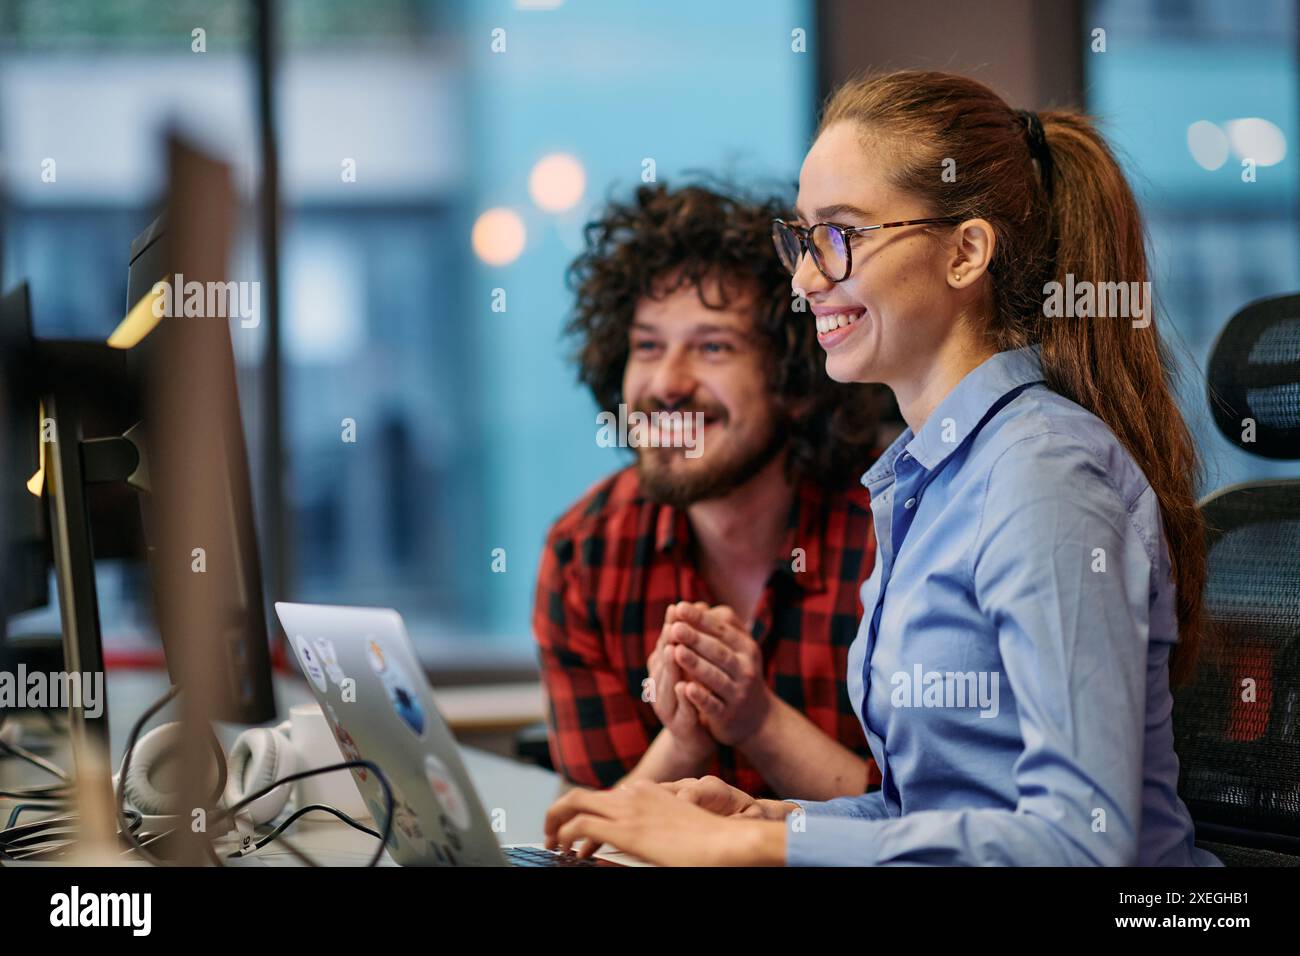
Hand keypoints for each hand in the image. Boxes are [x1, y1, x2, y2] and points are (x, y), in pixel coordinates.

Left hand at [544, 779, 783, 866]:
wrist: (727, 841)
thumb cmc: (708, 841)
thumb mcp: (674, 825)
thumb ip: (652, 826)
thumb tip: (634, 842)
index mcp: (647, 792)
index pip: (603, 797)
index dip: (583, 814)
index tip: (575, 835)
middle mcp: (634, 794)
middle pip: (580, 795)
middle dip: (556, 813)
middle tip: (550, 835)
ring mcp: (629, 809)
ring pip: (574, 803)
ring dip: (556, 824)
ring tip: (552, 845)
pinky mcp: (627, 829)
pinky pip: (581, 825)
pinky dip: (565, 835)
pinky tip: (565, 851)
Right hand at [647, 604, 712, 760]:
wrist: (695, 739)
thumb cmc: (694, 697)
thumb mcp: (690, 668)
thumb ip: (689, 643)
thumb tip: (696, 606)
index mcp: (663, 671)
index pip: (664, 645)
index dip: (668, 627)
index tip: (675, 608)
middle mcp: (660, 687)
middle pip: (660, 662)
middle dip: (666, 642)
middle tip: (673, 624)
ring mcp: (668, 708)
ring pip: (666, 685)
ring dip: (670, 667)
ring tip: (674, 650)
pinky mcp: (680, 726)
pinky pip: (681, 710)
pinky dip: (682, 698)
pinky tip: (685, 687)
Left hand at [664, 602, 771, 745]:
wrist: (755, 717)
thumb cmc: (737, 672)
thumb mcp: (735, 648)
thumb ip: (718, 626)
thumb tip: (695, 605)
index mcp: (746, 648)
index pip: (721, 630)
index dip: (700, 619)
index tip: (679, 607)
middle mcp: (745, 669)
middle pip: (718, 652)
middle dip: (696, 639)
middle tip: (675, 627)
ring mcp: (738, 693)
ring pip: (715, 677)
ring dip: (696, 664)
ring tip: (676, 652)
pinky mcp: (727, 715)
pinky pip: (713, 704)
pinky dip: (700, 697)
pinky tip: (686, 688)